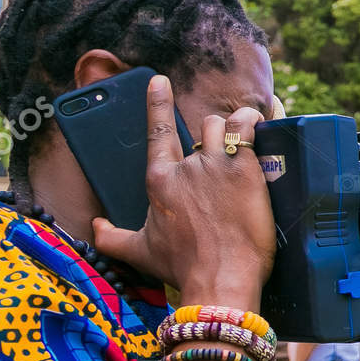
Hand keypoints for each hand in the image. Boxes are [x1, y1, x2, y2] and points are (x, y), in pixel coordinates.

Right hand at [92, 75, 275, 307]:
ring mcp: (215, 165)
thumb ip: (113, 238)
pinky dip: (256, 122)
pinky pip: (249, 129)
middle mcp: (186, 167)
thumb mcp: (140, 252)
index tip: (159, 81)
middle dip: (214, 136)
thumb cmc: (183, 267)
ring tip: (247, 134)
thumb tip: (96, 228)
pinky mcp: (244, 169)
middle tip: (227, 155)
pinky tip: (263, 122)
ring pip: (224, 125)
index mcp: (160, 180)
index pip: (157, 132)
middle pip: (201, 128)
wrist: (219, 279)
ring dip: (236, 127)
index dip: (158, 103)